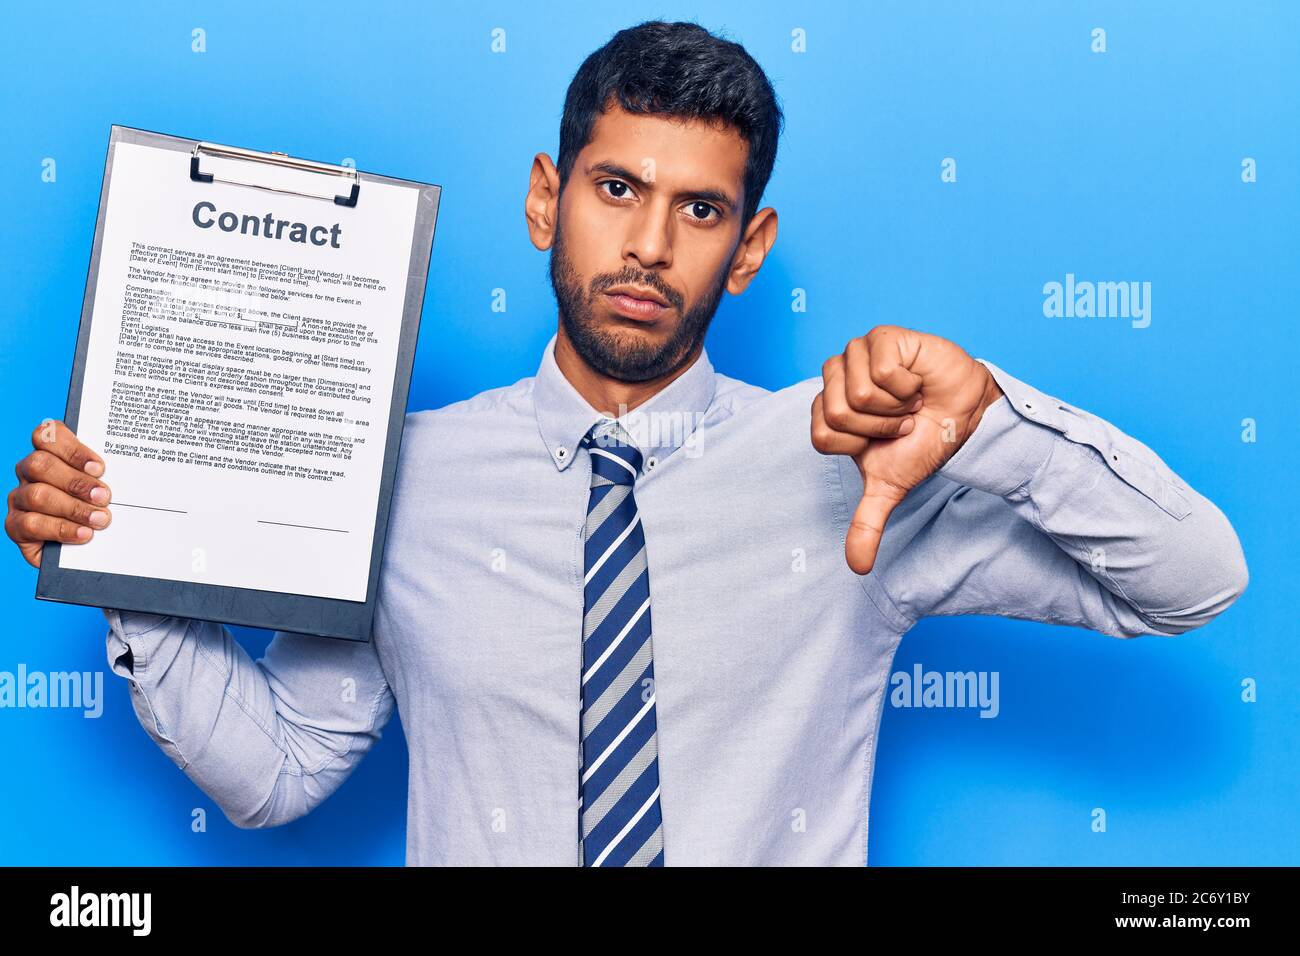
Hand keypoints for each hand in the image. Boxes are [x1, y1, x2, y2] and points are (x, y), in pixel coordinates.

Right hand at [6, 420, 111, 567]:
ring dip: (73, 508)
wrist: (84, 547)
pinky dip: (61, 529)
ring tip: (100, 519)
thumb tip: (123, 476)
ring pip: (37, 495)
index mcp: (49, 454)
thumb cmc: (96, 507)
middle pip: (40, 464)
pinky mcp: (15, 526)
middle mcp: (29, 473)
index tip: (99, 468)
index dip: (72, 449)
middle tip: (104, 496)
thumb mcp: (103, 488)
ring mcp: (19, 498)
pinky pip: (31, 524)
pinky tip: (83, 534)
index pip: (48, 435)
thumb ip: (103, 477)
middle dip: (76, 481)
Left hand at [811, 325, 1003, 574]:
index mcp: (826, 409)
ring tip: (908, 402)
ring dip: (893, 408)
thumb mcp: (891, 487)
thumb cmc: (922, 442)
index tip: (884, 439)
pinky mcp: (882, 338)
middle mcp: (835, 377)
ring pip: (856, 394)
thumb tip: (857, 568)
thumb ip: (867, 523)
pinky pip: (880, 370)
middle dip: (878, 427)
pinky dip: (906, 386)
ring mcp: (856, 353)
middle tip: (899, 421)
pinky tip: (916, 383)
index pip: (821, 435)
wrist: (965, 419)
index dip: (860, 445)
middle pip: (836, 414)